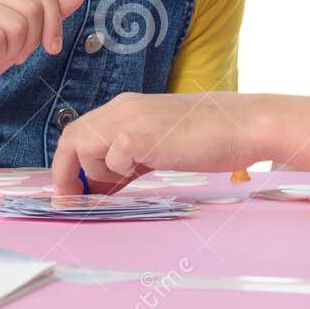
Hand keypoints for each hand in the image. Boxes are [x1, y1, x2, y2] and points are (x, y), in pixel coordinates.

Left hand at [52, 92, 258, 192]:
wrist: (243, 125)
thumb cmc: (209, 137)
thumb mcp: (158, 147)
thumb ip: (129, 162)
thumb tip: (99, 188)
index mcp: (126, 108)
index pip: (78, 132)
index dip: (68, 164)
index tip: (71, 193)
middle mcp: (123, 108)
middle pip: (70, 137)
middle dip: (65, 172)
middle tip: (74, 201)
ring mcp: (130, 118)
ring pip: (83, 146)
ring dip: (96, 172)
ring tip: (124, 182)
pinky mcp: (142, 134)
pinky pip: (112, 158)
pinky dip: (119, 171)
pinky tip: (147, 167)